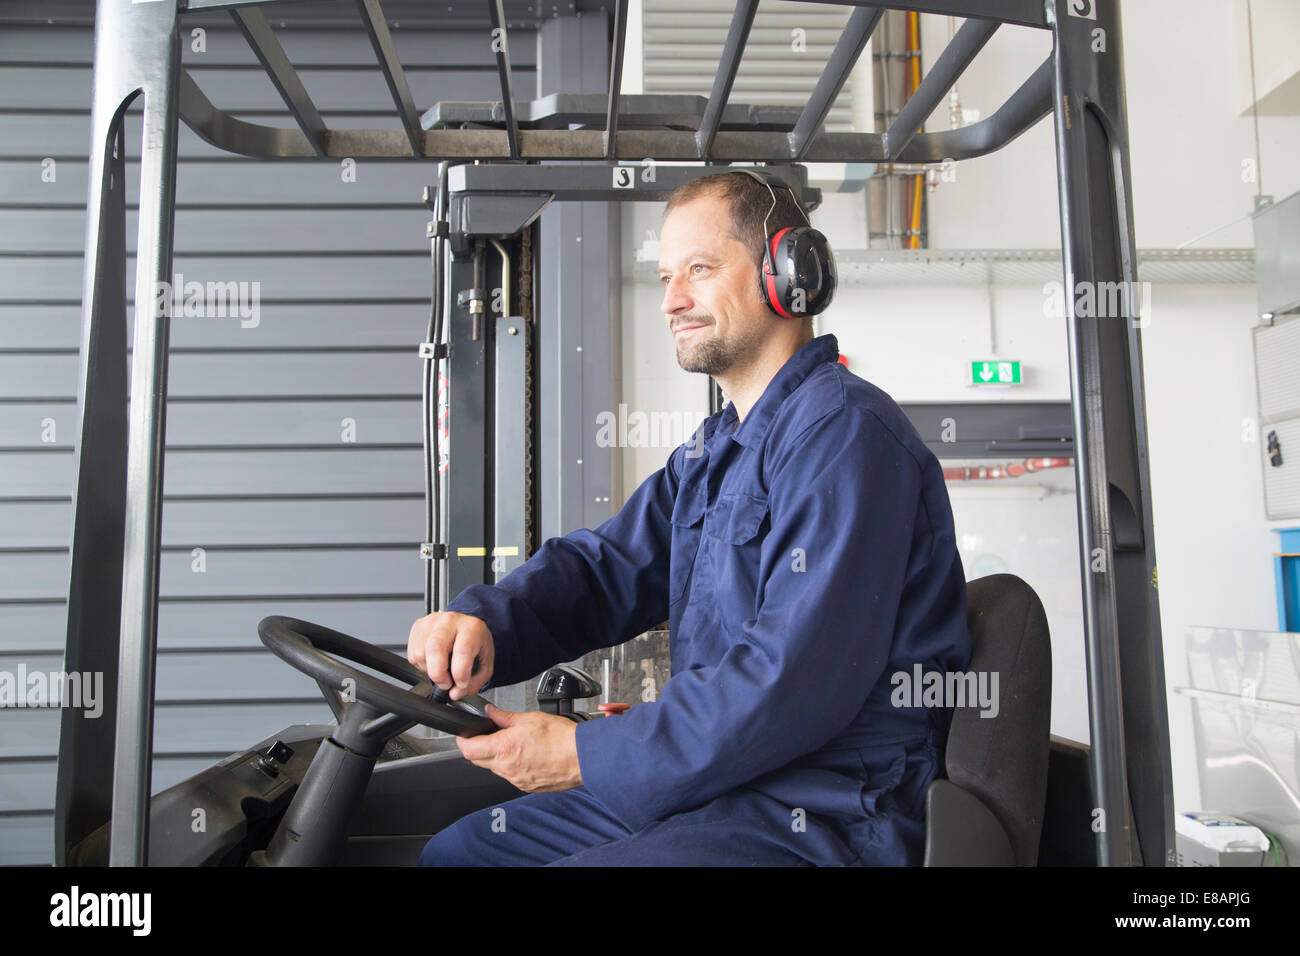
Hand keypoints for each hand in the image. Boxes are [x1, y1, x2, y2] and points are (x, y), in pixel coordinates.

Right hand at [406, 611, 494, 700]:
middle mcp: (451, 621)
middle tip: (446, 683)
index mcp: (472, 628)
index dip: (460, 673)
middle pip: (436, 647)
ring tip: (441, 669)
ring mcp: (432, 622)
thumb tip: (455, 693)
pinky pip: (412, 653)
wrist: (465, 627)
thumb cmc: (475, 644)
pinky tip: (433, 661)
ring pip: (420, 653)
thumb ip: (474, 682)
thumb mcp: (485, 664)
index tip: (460, 684)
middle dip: (439, 674)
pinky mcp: (418, 626)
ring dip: (429, 670)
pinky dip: (421, 664)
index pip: (463, 649)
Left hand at [456, 704, 581, 792]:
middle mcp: (507, 768)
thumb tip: (490, 712)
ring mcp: (516, 780)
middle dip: (478, 748)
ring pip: (495, 769)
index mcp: (504, 748)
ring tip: (515, 744)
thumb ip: (504, 717)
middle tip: (488, 735)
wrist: (583, 757)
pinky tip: (527, 755)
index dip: (463, 741)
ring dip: (497, 757)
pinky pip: (511, 776)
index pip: (469, 750)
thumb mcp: (530, 718)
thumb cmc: (562, 738)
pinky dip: (513, 766)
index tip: (464, 735)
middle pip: (478, 761)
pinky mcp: (527, 786)